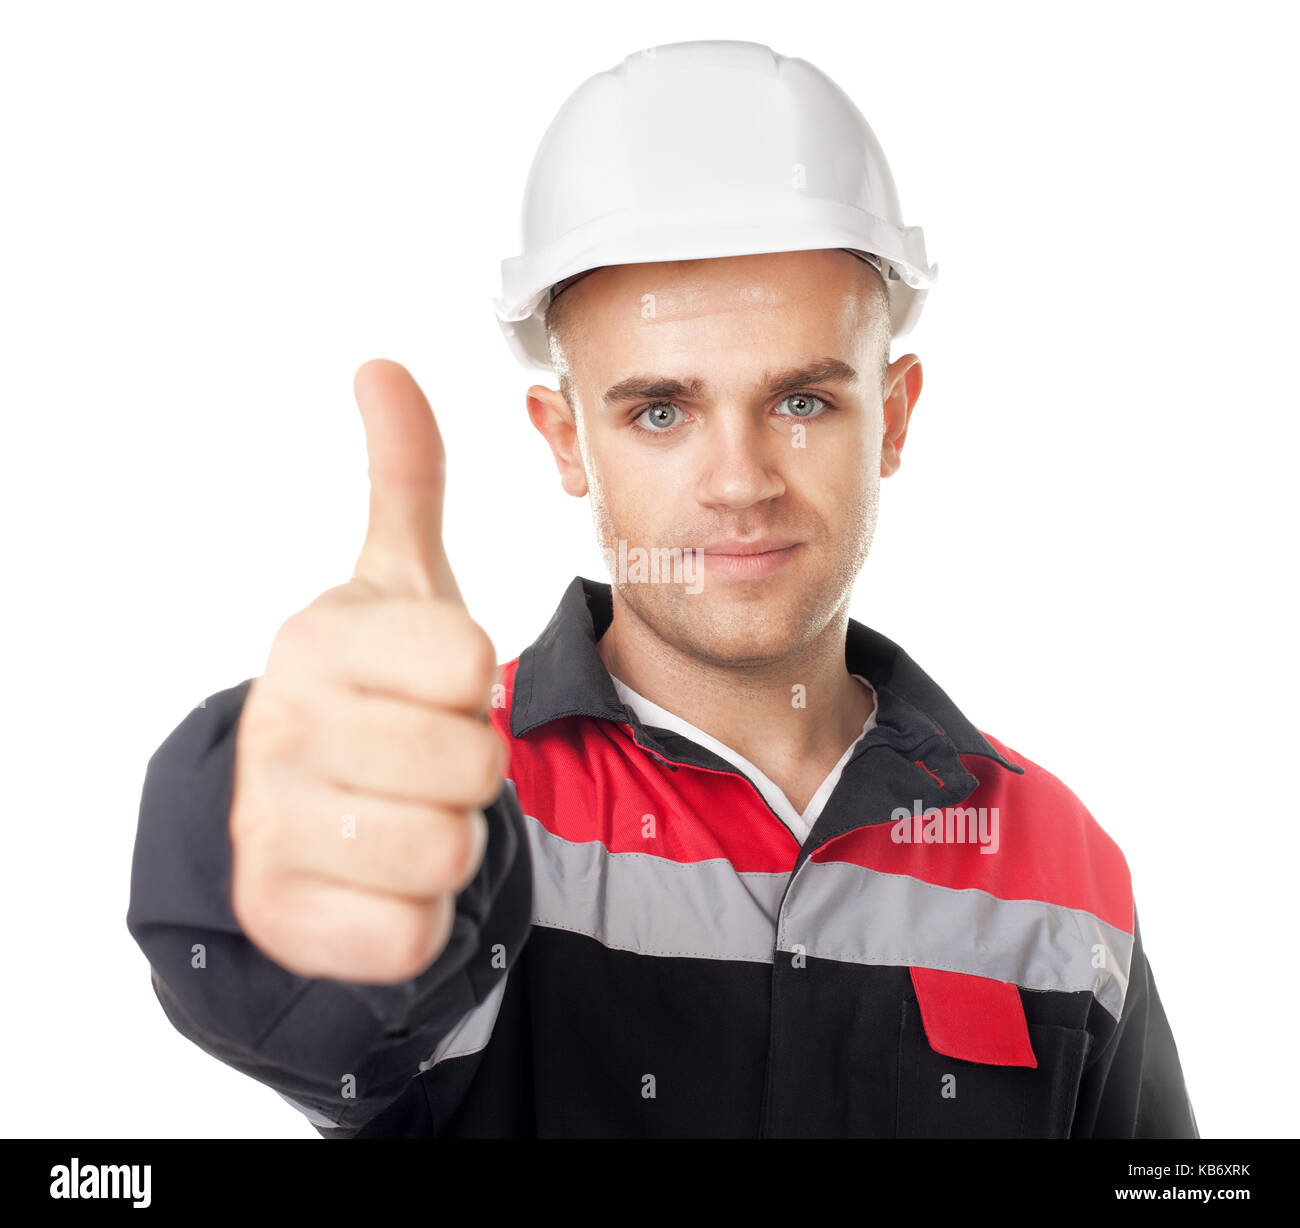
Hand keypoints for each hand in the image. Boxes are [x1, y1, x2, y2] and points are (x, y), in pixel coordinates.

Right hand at [229, 359, 504, 983]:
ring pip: (451, 851)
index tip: (431, 687)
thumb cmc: (376, 687)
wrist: (306, 810)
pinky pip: (412, 932)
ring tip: (402, 814)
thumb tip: (381, 365)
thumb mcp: (398, 583)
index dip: (474, 687)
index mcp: (318, 636)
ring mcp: (271, 826)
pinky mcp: (281, 916)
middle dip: (469, 770)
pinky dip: (416, 916)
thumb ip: (404, 478)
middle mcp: (280, 725)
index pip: (470, 664)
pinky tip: (376, 880)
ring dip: (450, 841)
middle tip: (419, 759)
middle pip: (474, 765)